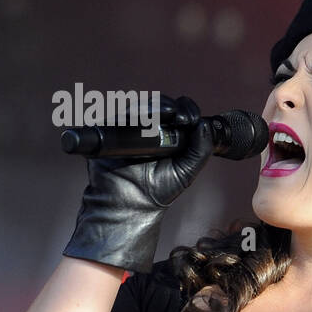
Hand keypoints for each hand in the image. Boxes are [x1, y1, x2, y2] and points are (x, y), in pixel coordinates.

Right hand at [62, 95, 214, 272]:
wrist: (132, 206)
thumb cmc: (159, 190)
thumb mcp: (187, 171)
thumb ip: (200, 149)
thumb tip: (204, 124)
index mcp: (166, 133)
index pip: (175, 111)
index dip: (184, 109)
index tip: (190, 118)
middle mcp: (146, 128)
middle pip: (156, 105)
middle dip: (167, 106)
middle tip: (178, 116)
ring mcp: (126, 129)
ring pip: (136, 108)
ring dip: (149, 108)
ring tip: (162, 115)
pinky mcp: (107, 134)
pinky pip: (114, 119)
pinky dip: (126, 117)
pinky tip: (138, 119)